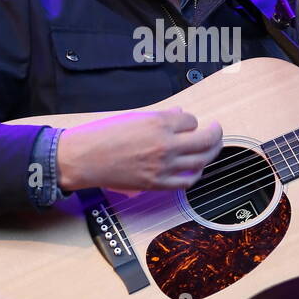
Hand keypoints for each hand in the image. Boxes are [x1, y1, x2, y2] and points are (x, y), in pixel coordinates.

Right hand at [56, 107, 223, 191]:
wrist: (83, 158)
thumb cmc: (102, 135)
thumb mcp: (133, 117)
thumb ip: (160, 117)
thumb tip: (178, 115)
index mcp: (158, 123)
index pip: (190, 119)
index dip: (190, 120)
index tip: (187, 122)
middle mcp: (165, 144)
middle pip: (205, 140)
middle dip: (215, 134)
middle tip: (216, 130)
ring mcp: (163, 166)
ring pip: (200, 161)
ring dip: (211, 153)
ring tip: (212, 148)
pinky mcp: (156, 183)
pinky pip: (186, 182)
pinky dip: (195, 175)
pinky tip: (197, 170)